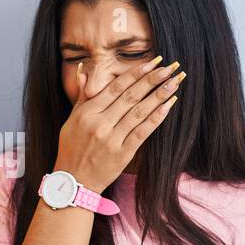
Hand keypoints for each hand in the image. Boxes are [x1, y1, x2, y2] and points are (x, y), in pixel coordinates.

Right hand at [53, 55, 182, 192]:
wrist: (74, 182)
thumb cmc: (71, 149)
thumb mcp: (71, 121)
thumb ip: (82, 96)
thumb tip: (85, 70)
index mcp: (87, 113)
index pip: (115, 87)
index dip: (136, 73)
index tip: (152, 62)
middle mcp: (99, 123)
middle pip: (130, 96)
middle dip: (152, 79)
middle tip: (169, 67)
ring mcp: (111, 139)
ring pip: (139, 112)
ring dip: (159, 95)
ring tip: (174, 82)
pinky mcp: (122, 154)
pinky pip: (142, 132)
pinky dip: (156, 118)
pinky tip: (168, 106)